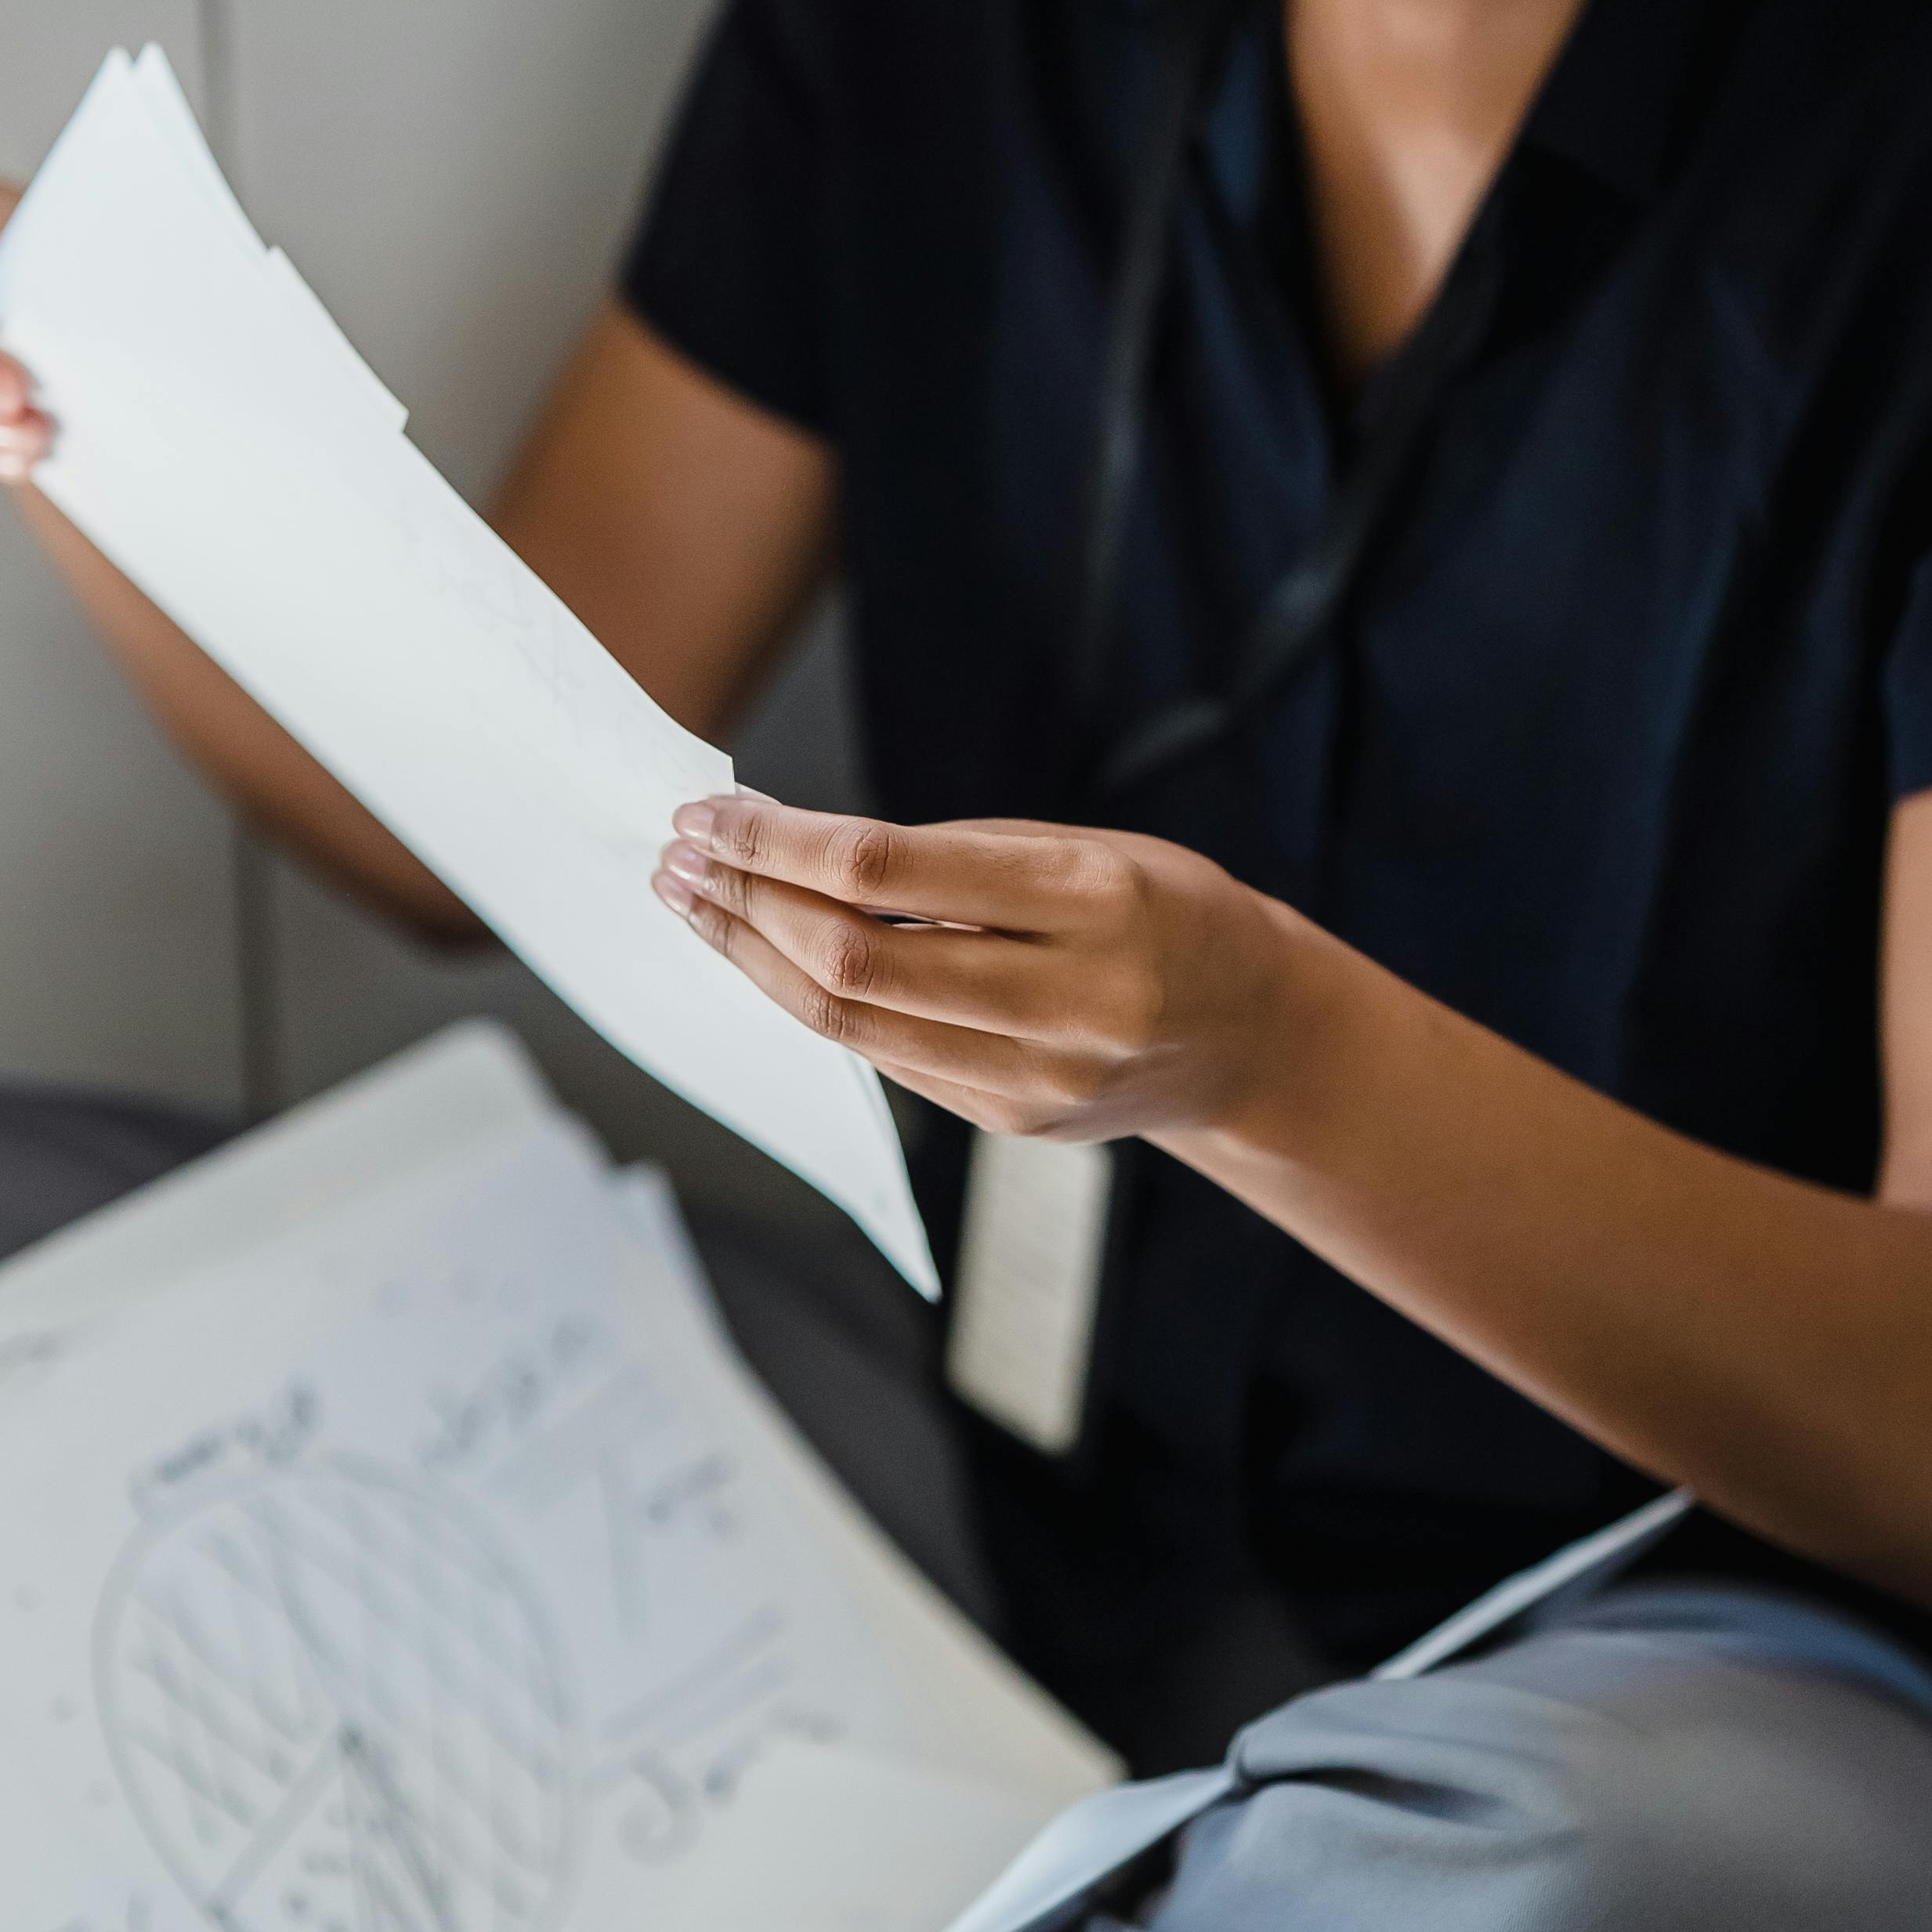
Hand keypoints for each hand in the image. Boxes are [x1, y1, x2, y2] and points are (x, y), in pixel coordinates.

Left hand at [651, 794, 1295, 1143]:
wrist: (1250, 1033)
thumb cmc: (1163, 911)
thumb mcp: (1082, 847)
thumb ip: (949, 857)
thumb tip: (793, 848)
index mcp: (1092, 898)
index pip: (887, 871)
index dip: (779, 841)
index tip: (714, 813)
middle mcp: (1068, 997)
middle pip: (853, 957)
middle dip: (746, 901)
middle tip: (680, 856)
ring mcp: (1037, 1074)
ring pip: (851, 1019)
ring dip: (753, 957)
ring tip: (696, 904)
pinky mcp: (1009, 1118)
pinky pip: (883, 1055)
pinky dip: (809, 1001)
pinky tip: (766, 955)